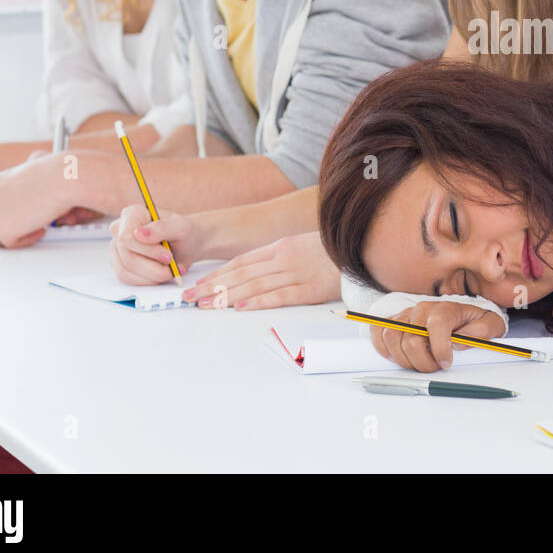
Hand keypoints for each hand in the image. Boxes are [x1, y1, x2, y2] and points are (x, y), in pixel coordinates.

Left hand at [0, 154, 78, 248]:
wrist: (63, 178)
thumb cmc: (52, 175)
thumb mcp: (21, 177)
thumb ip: (8, 191)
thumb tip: (11, 207)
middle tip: (13, 232)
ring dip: (2, 241)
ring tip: (24, 232)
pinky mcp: (4, 229)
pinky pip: (9, 245)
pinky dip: (25, 241)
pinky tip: (39, 229)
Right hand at [109, 205, 198, 284]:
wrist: (187, 246)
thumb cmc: (184, 234)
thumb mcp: (181, 228)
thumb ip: (162, 228)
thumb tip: (139, 233)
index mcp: (132, 214)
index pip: (126, 237)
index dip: (147, 251)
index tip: (168, 256)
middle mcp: (119, 229)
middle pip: (127, 256)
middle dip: (154, 266)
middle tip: (173, 264)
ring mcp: (117, 248)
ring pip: (126, 271)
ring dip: (152, 275)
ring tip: (171, 270)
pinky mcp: (120, 264)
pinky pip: (127, 278)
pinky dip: (148, 280)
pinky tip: (162, 273)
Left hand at [181, 232, 340, 309]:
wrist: (363, 249)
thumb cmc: (332, 251)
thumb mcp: (301, 245)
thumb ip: (278, 256)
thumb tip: (252, 271)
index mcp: (280, 247)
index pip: (241, 262)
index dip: (217, 275)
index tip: (197, 285)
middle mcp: (284, 259)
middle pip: (242, 274)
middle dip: (212, 287)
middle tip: (189, 298)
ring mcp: (296, 274)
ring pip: (254, 285)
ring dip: (226, 296)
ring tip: (206, 305)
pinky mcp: (310, 289)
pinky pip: (280, 296)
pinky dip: (258, 301)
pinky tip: (241, 307)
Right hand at [371, 301, 506, 372]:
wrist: (462, 313)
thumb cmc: (474, 321)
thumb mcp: (491, 324)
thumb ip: (482, 331)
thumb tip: (461, 340)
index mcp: (446, 309)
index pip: (436, 326)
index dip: (440, 349)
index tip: (446, 363)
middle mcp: (423, 309)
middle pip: (411, 340)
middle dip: (423, 363)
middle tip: (435, 368)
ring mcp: (406, 314)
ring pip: (392, 339)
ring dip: (404, 360)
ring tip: (419, 364)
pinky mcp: (395, 321)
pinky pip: (378, 331)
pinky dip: (382, 346)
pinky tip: (396, 355)